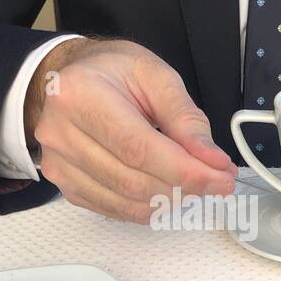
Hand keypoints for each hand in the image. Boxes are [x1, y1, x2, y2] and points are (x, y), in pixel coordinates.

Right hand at [25, 38, 235, 222]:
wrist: (70, 77)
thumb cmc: (112, 71)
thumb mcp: (156, 76)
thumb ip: (185, 119)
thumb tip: (212, 160)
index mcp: (80, 95)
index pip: (139, 149)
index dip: (185, 171)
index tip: (222, 178)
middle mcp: (60, 132)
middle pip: (133, 181)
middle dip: (184, 187)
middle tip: (217, 181)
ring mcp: (58, 162)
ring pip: (124, 201)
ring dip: (169, 200)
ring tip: (193, 183)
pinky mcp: (65, 183)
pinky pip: (113, 209)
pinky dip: (147, 207)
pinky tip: (165, 190)